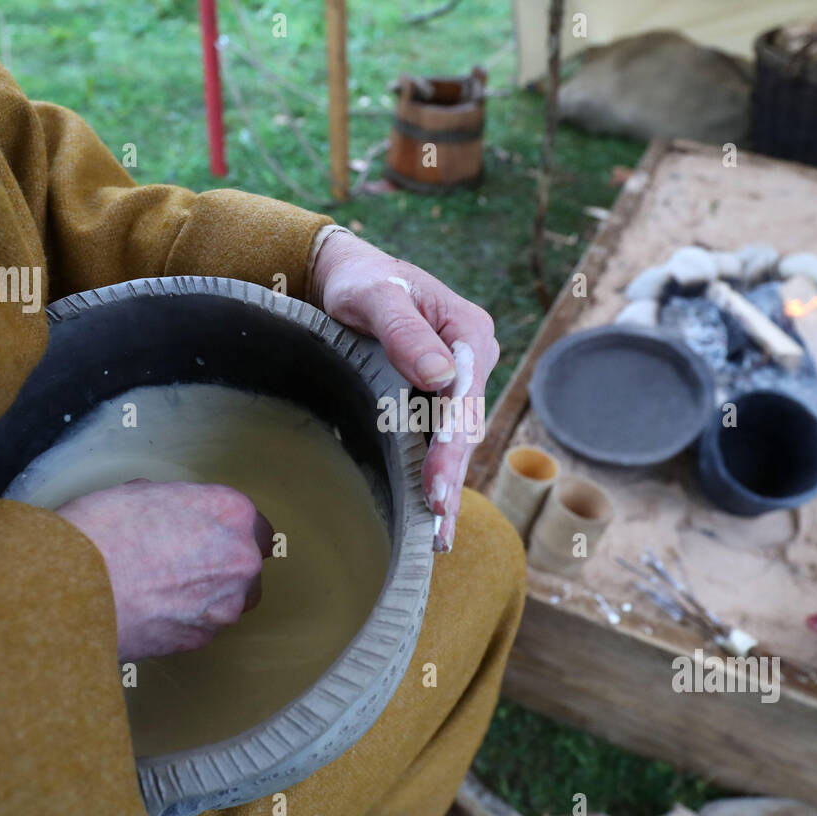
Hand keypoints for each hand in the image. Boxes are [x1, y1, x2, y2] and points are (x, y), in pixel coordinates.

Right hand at [55, 479, 272, 661]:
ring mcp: (224, 605)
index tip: (214, 537)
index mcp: (231, 514)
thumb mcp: (142, 493)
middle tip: (184, 563)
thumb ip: (179, 505)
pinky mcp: (201, 638)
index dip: (233, 532)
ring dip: (208, 596)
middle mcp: (241, 560)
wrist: (70, 591)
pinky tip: (153, 610)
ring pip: (231, 601)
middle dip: (225, 566)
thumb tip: (176, 514)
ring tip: (164, 589)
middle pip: (249, 567)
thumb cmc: (100, 533)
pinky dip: (185, 621)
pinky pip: (203, 626)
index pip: (257, 526)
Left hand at [311, 231, 498, 551]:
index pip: (463, 400)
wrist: (345, 276)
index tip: (437, 486)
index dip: (450, 447)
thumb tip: (440, 377)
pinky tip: (428, 515)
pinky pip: (436, 440)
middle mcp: (471, 361)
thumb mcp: (376, 296)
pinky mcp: (434, 398)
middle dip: (450, 479)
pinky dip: (433, 476)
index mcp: (470, 333)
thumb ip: (405, 331)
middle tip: (437, 528)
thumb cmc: (360, 280)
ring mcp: (455, 382)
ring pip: (453, 442)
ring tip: (436, 538)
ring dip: (446, 488)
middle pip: (462, 428)